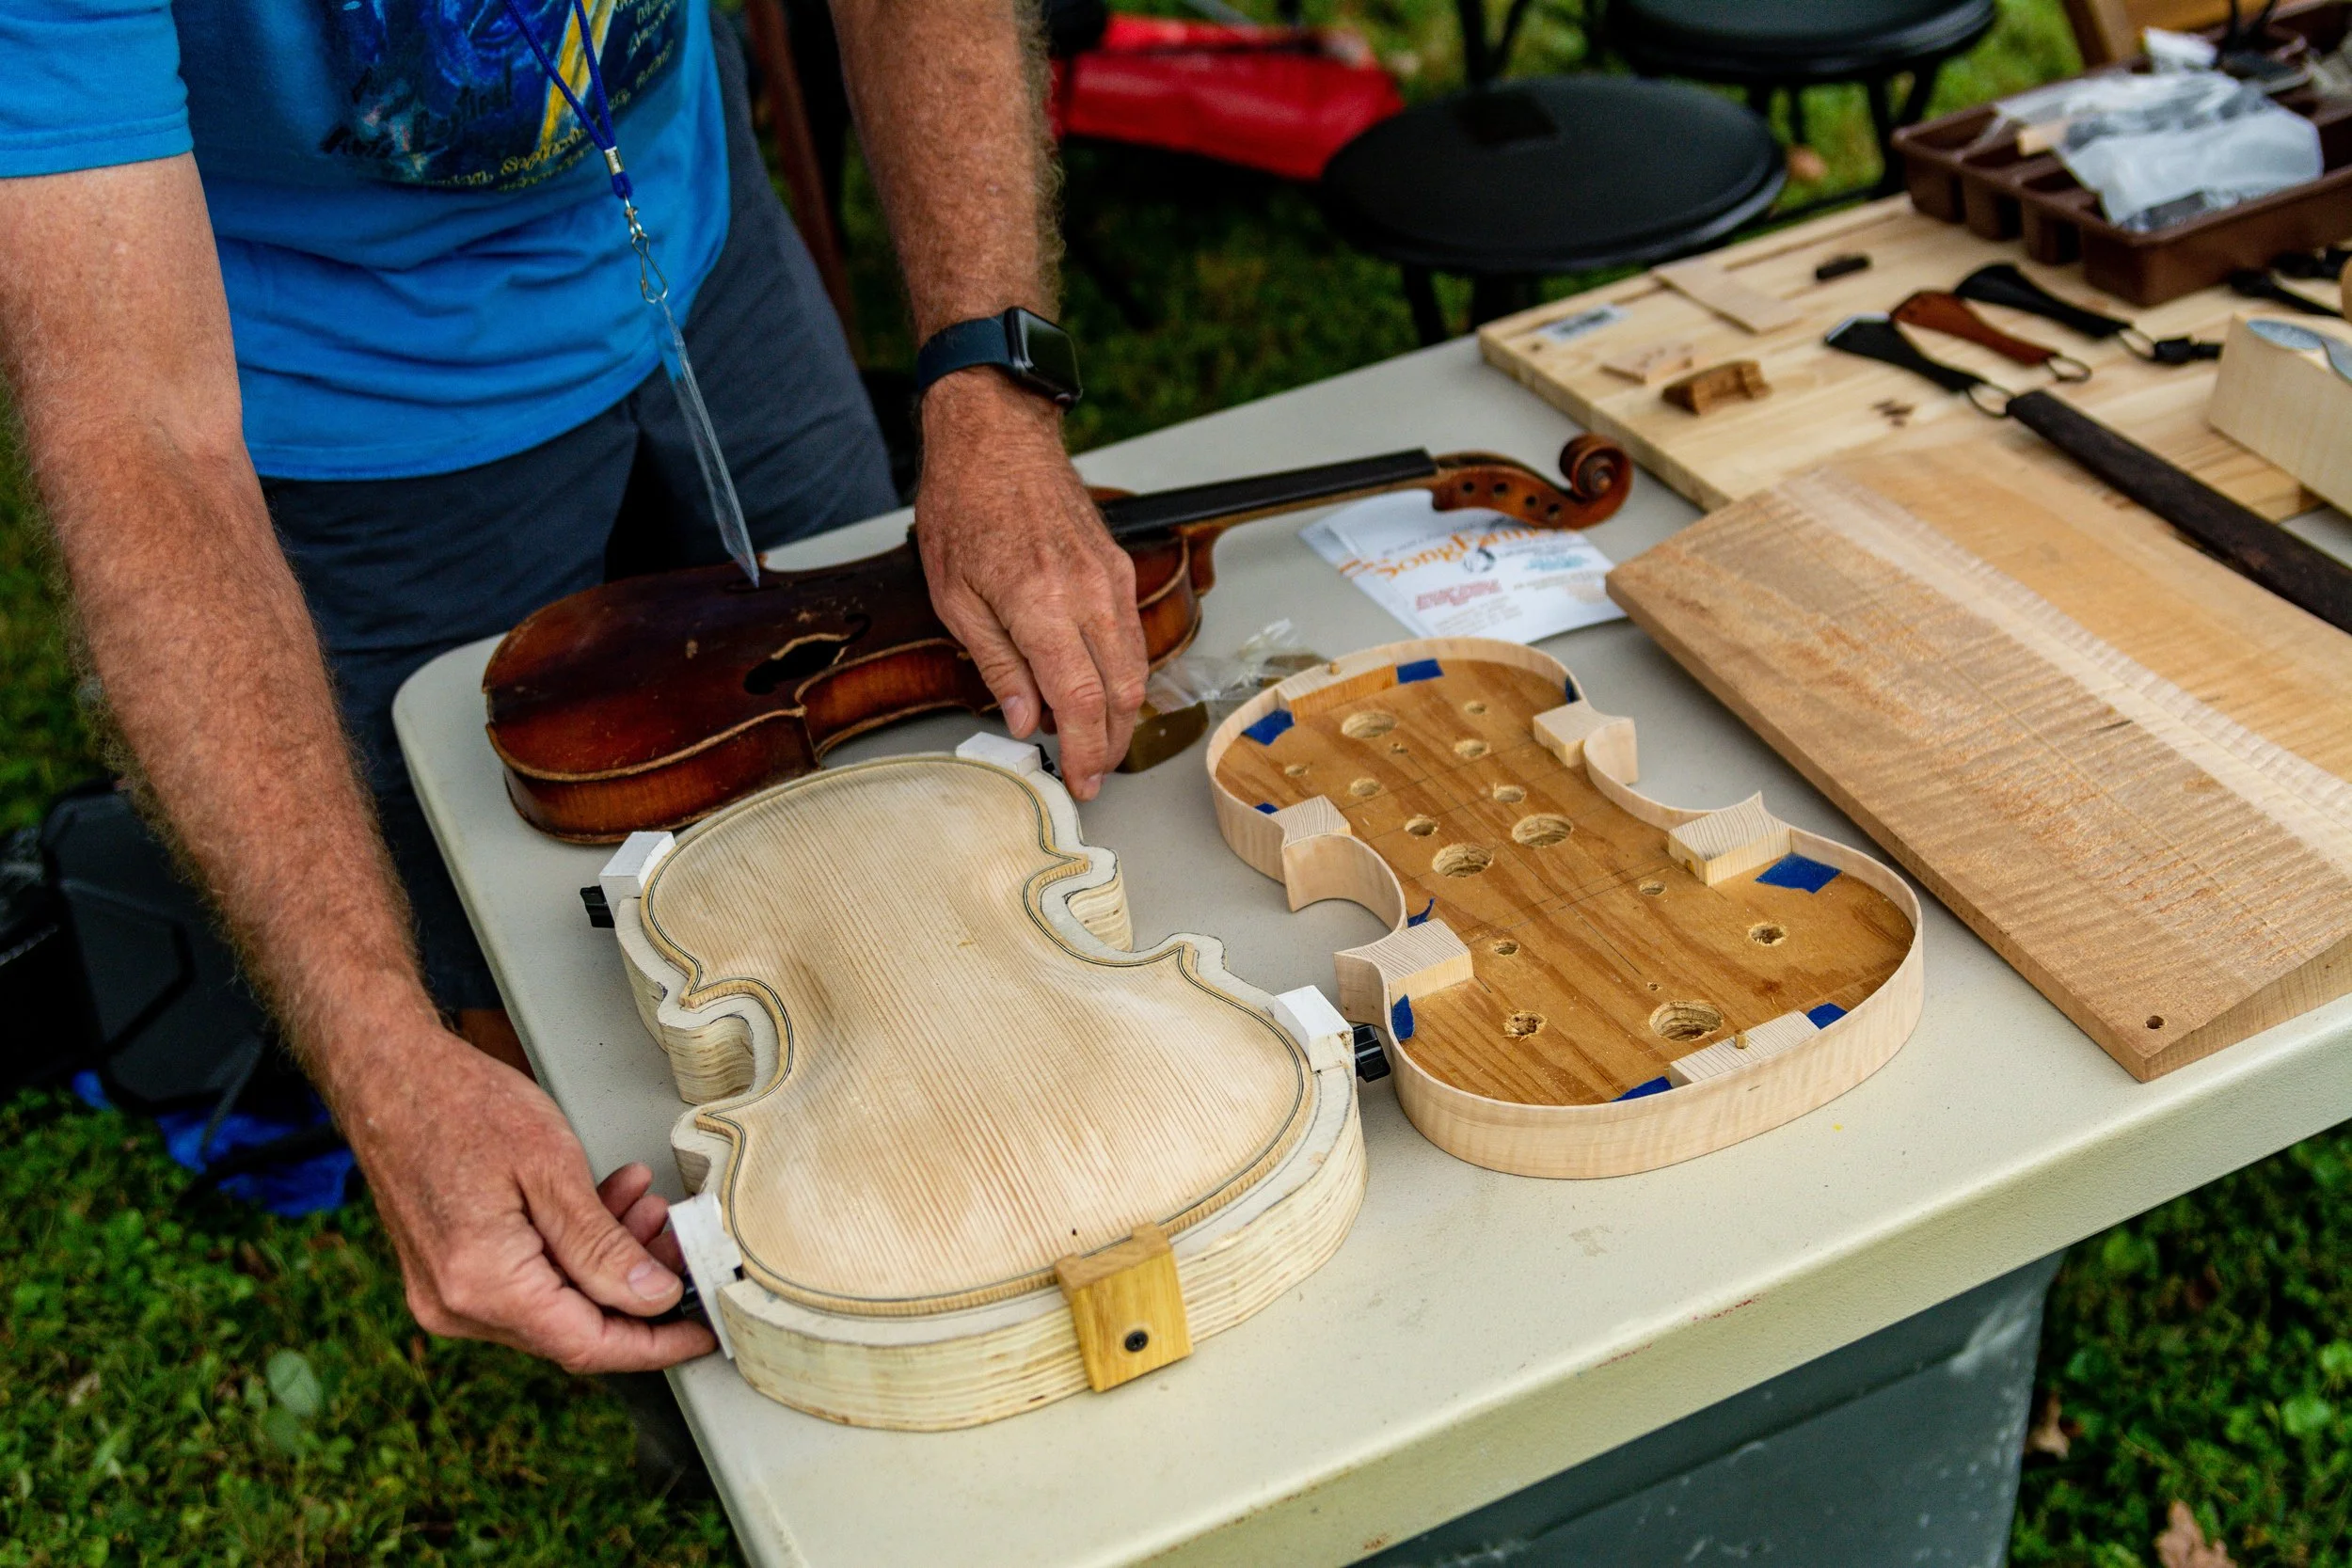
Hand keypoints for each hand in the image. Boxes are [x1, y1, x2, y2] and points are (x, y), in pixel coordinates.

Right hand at [336, 1020, 716, 1372]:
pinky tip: (603, 1204)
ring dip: (607, 1263)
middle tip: (680, 1241)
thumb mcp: (550, 1166)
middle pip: (574, 1327)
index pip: (588, 1344)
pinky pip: (525, 1282)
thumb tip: (652, 1297)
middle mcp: (457, 1305)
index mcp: (482, 1285)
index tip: (705, 1329)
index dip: (656, 1341)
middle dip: (638, 1289)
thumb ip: (602, 1244)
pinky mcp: (448, 1274)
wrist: (387, 1076)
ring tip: (645, 1206)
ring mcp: (447, 1294)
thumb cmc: (459, 1104)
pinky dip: (570, 1252)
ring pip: (554, 1303)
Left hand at [915, 371, 1147, 799]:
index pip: (1081, 701)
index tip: (1084, 781)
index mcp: (1041, 606)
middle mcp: (1087, 593)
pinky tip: (1098, 687)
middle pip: (1122, 691)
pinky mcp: (1118, 566)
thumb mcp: (955, 599)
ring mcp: (1110, 578)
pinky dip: (1121, 671)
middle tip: (1092, 772)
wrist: (996, 437)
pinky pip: (1130, 633)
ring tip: (1094, 739)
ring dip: (1121, 711)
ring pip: (1136, 665)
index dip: (1087, 751)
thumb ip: (998, 665)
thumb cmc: (965, 507)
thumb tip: (1027, 721)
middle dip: (1111, 742)